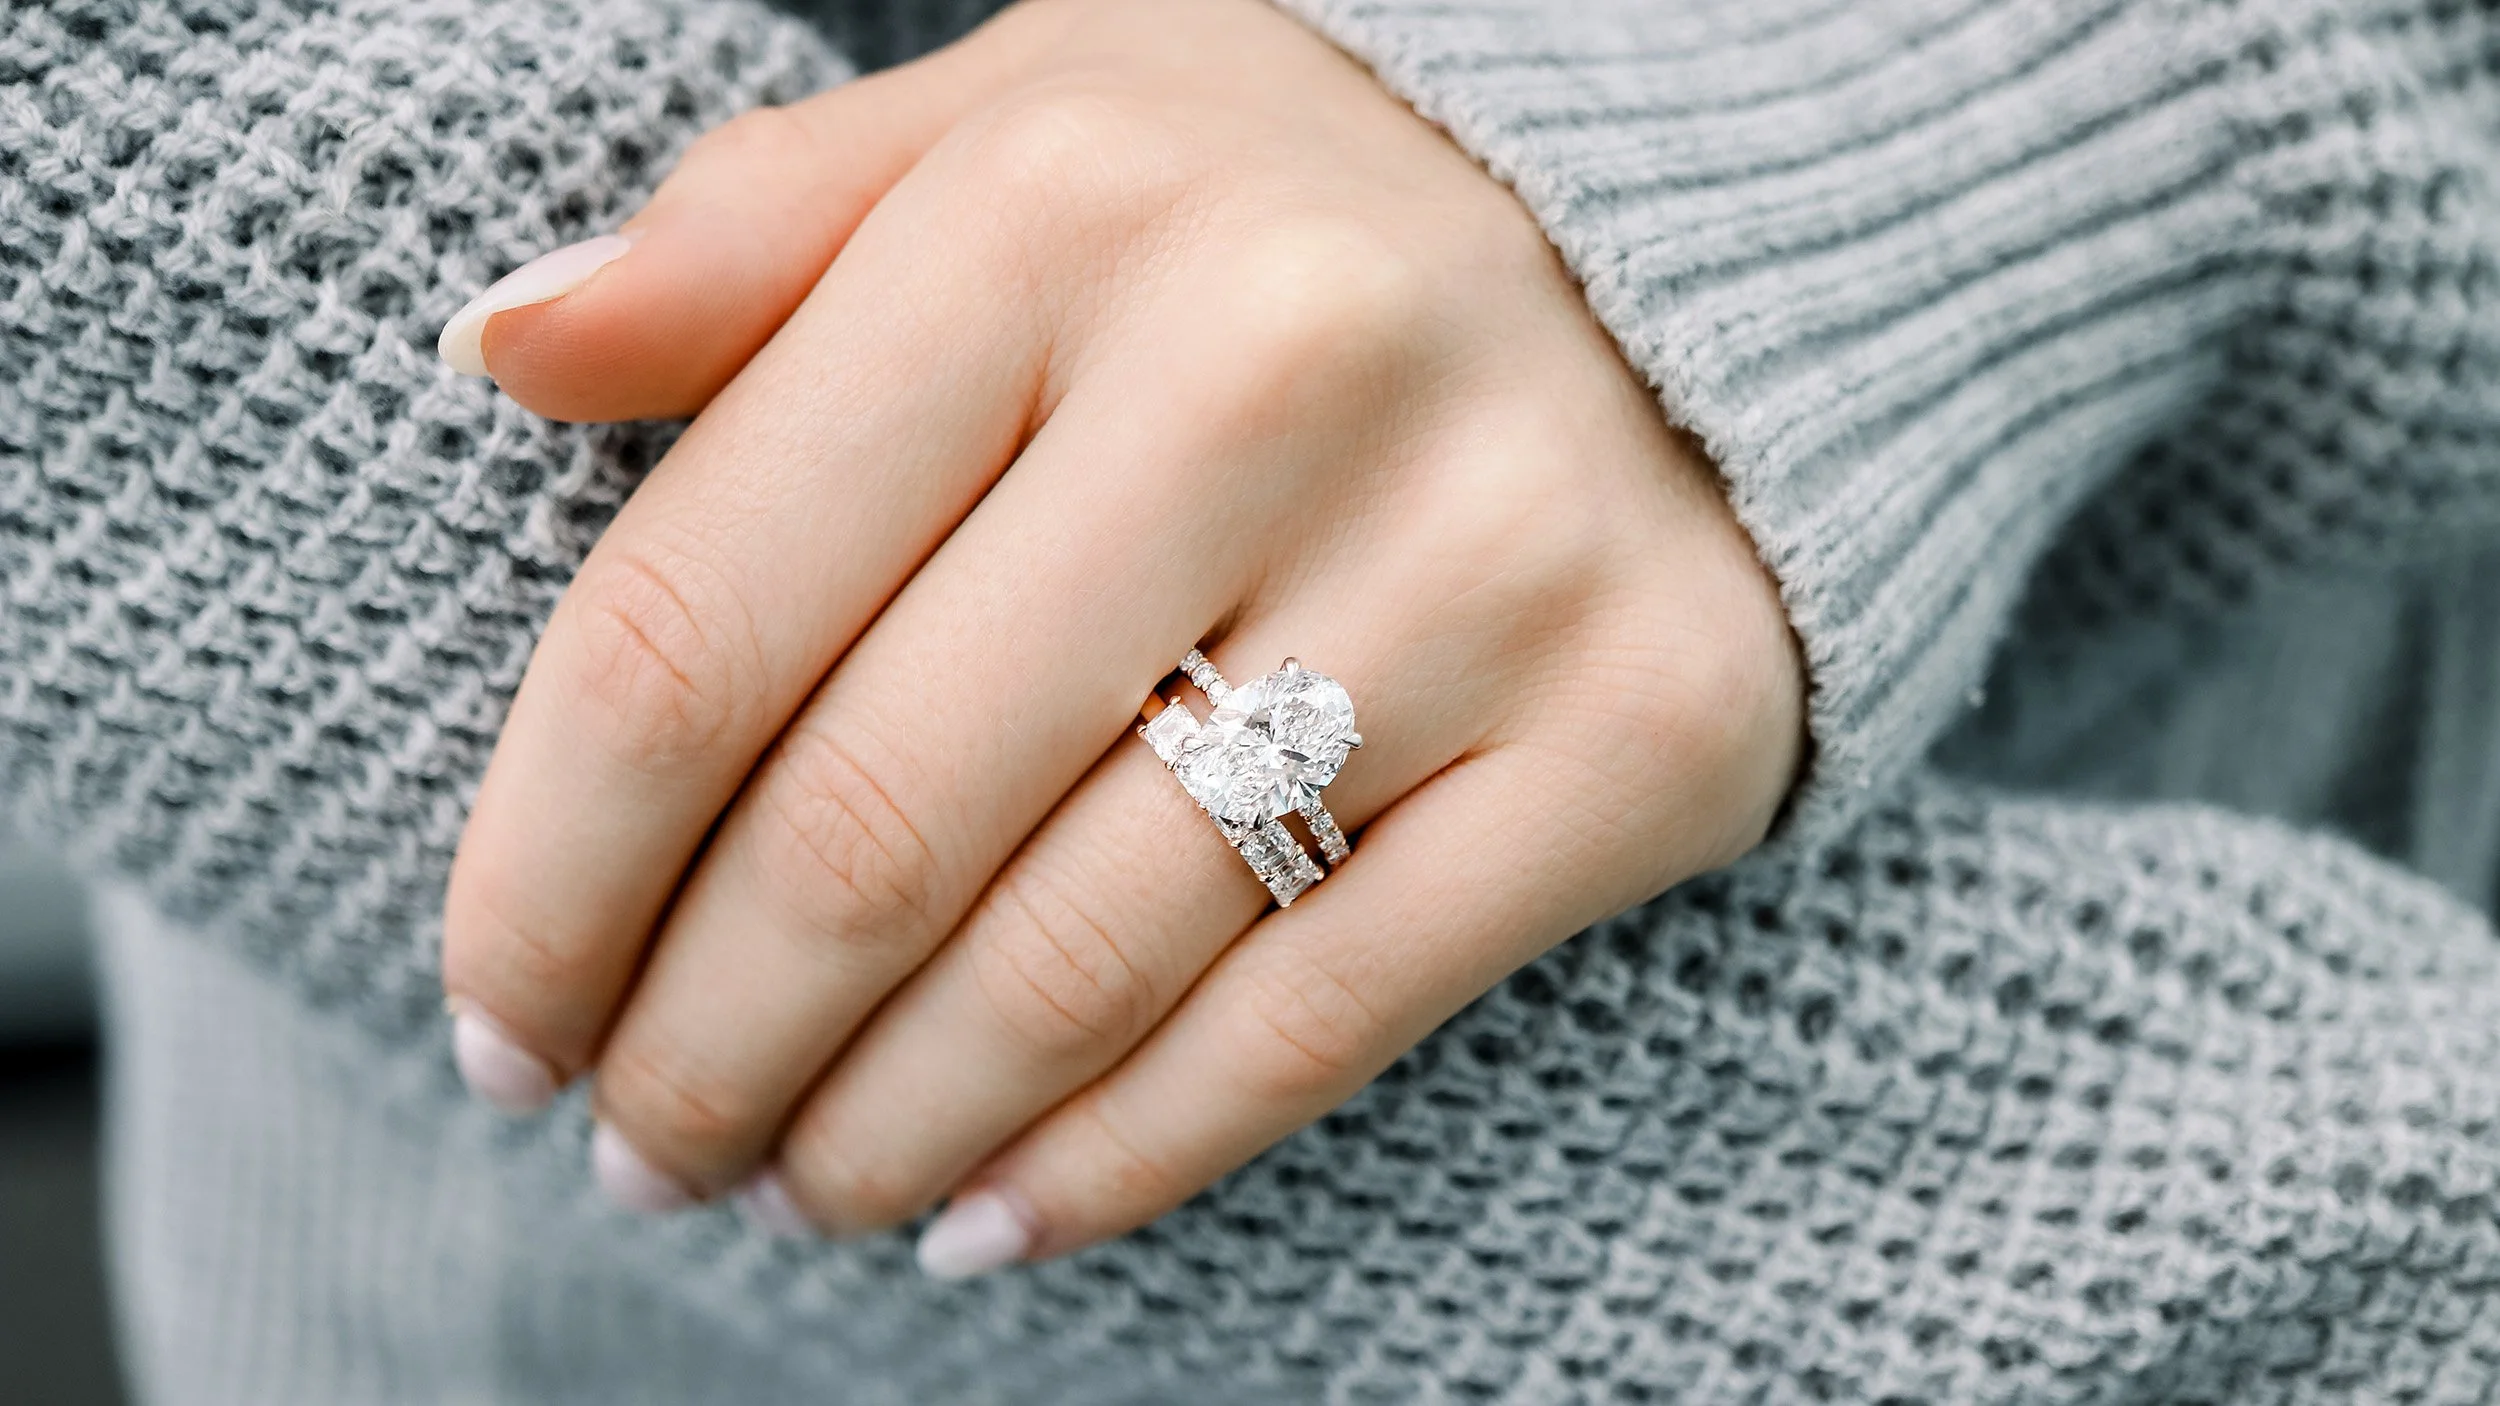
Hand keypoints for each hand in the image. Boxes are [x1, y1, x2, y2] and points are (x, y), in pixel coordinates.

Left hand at [438, 0, 1802, 1274]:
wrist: (1687, 239)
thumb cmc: (1277, 203)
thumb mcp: (1019, 127)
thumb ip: (757, 232)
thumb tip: (503, 346)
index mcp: (1058, 209)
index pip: (696, 625)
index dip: (548, 880)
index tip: (500, 1017)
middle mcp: (1278, 372)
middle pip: (873, 829)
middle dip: (703, 1049)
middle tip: (640, 1142)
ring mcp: (1481, 566)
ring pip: (1082, 960)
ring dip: (885, 1128)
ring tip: (798, 1181)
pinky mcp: (1636, 733)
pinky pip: (1319, 1021)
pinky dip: (1120, 1158)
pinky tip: (996, 1211)